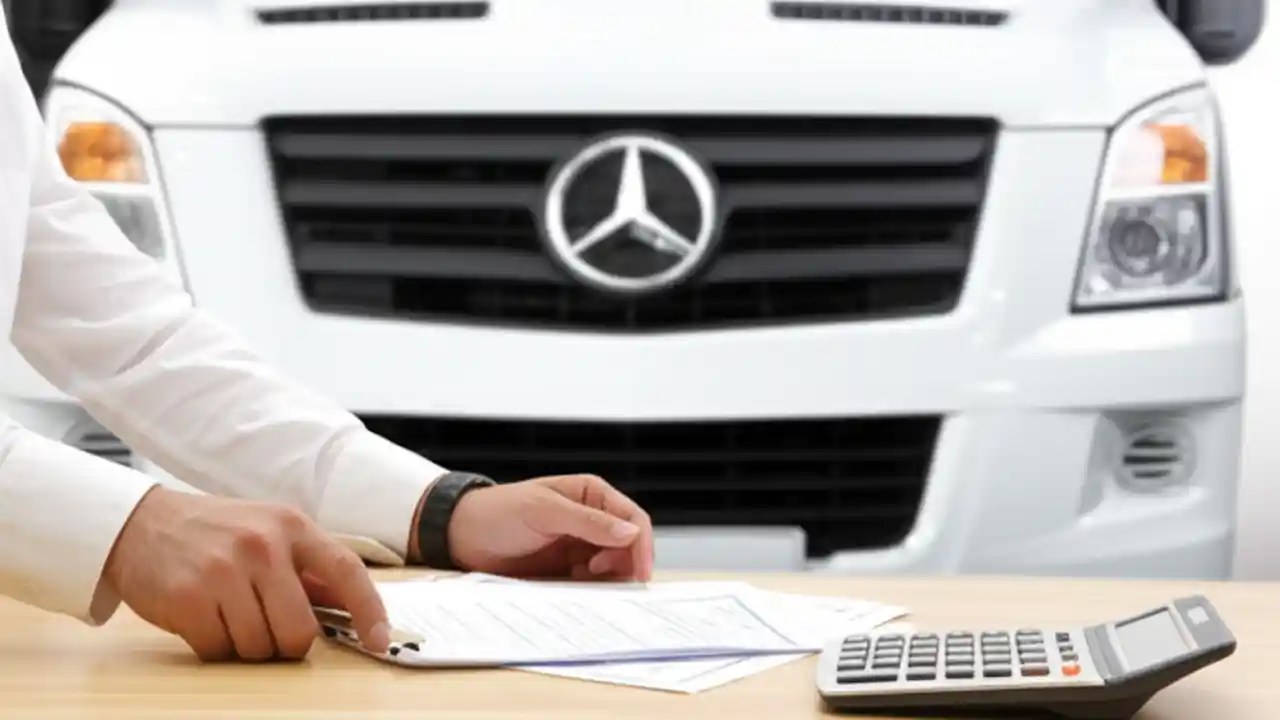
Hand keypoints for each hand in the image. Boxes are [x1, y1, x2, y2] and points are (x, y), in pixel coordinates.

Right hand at [104, 487, 389, 661]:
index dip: (369, 610)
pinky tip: (203, 617)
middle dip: (287, 644)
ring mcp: (223, 571)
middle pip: (299, 631)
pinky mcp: (187, 598)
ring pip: (258, 647)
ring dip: (246, 645)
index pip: (345, 570)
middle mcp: (262, 545)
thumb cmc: (216, 532)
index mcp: (291, 525)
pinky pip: (218, 650)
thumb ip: (310, 569)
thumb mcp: (270, 532)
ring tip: (229, 614)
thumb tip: (352, 606)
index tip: (380, 641)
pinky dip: (214, 645)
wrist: (141, 523)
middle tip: (268, 629)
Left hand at [444, 474, 653, 580]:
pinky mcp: (568, 567)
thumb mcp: (545, 511)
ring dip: (608, 576)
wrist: (461, 535)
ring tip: (580, 575)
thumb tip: (629, 532)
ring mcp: (581, 544)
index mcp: (592, 494)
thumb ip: (589, 522)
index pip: (632, 518)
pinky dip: (593, 586)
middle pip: (628, 545)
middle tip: (599, 576)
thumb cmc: (499, 512)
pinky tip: (573, 580)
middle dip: (624, 563)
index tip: (640, 572)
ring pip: (614, 565)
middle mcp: (592, 518)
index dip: (642, 545)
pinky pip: (594, 580)